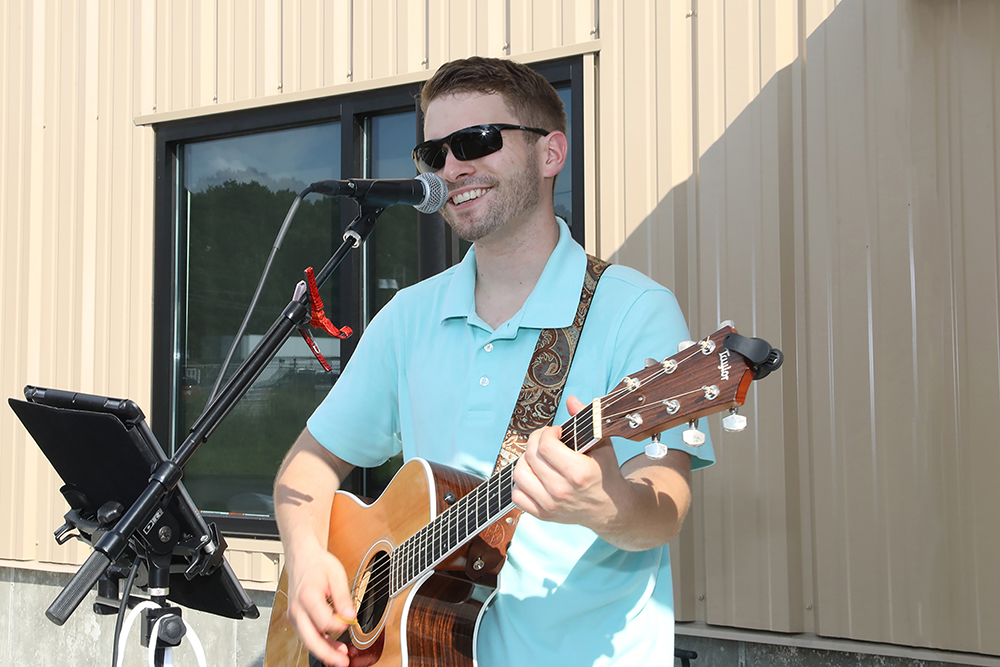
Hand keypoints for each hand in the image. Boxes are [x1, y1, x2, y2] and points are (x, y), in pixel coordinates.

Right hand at [284, 542, 356, 666]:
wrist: (302, 558)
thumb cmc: (318, 565)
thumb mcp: (336, 575)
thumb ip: (343, 597)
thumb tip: (351, 617)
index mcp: (307, 597)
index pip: (325, 622)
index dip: (341, 625)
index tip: (351, 621)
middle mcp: (297, 610)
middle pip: (311, 639)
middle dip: (328, 654)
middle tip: (343, 662)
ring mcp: (295, 616)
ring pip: (308, 641)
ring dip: (325, 652)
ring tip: (342, 659)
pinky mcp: (297, 619)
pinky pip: (308, 636)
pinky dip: (320, 644)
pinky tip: (333, 649)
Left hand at [510, 395, 629, 531]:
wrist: (611, 508)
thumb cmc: (605, 474)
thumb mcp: (602, 445)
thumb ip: (585, 420)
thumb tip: (570, 400)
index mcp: (579, 473)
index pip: (545, 446)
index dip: (548, 433)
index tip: (557, 432)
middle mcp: (562, 491)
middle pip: (530, 456)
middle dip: (536, 441)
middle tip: (547, 440)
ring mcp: (550, 505)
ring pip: (519, 474)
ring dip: (526, 460)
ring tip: (539, 457)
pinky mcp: (543, 515)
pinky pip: (517, 495)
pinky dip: (521, 483)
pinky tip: (534, 475)